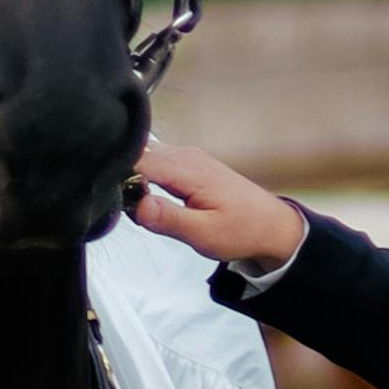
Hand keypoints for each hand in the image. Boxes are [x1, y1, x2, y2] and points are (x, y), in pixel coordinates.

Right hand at [131, 133, 305, 273]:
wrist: (271, 226)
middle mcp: (187, 156)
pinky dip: (146, 177)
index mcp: (189, 170)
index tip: (117, 198)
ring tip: (143, 205)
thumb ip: (169, 219)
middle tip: (129, 207)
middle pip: (137, 154)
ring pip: (145, 157)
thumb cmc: (244, 229)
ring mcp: (188, 157)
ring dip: (135, 178)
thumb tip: (139, 206)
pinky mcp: (189, 164)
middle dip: (124, 178)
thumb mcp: (204, 234)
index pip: (138, 160)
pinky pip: (156, 162)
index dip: (119, 178)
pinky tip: (153, 199)